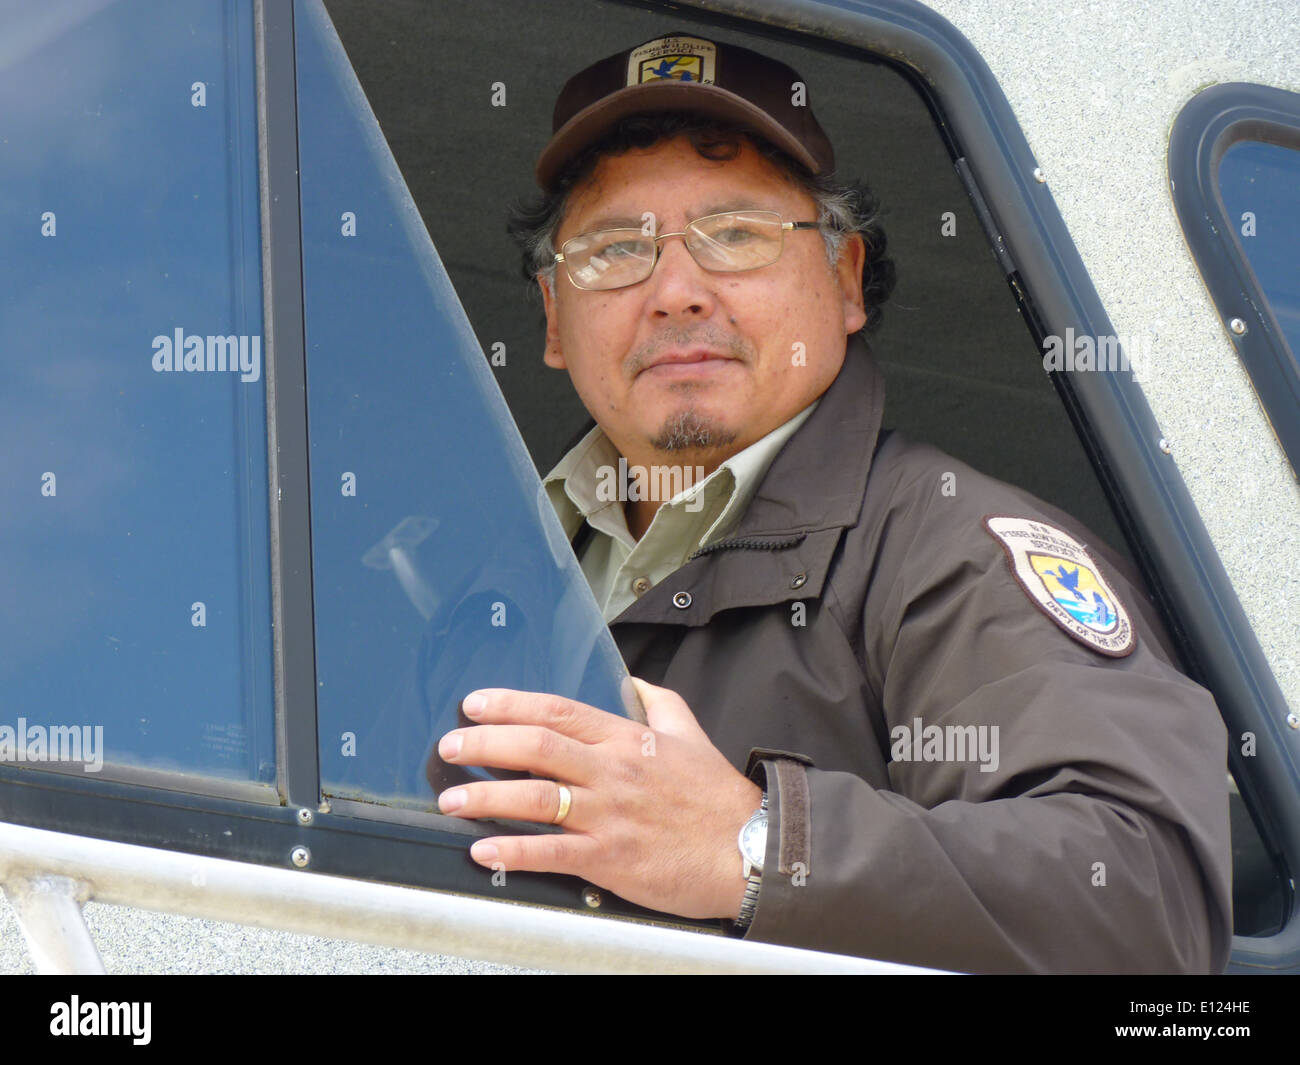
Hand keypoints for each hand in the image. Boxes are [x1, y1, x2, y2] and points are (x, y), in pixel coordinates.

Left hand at [434, 678, 762, 919]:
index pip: (557, 711)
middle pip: (536, 747)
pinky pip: (551, 853)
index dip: (510, 704)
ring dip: (485, 797)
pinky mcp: (610, 859)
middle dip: (484, 744)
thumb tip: (632, 682)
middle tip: (449, 747)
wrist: (749, 849)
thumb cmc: (716, 797)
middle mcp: (611, 772)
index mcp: (626, 739)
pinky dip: (513, 851)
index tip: (475, 704)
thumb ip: (658, 702)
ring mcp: (608, 816)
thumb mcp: (689, 734)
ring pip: (534, 798)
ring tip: (451, 800)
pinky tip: (483, 850)